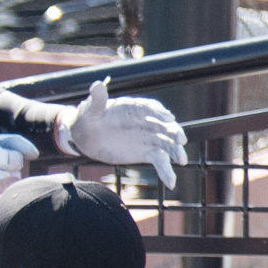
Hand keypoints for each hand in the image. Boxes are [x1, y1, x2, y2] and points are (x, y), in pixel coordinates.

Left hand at [65, 79, 189, 187]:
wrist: (86, 136)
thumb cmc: (88, 118)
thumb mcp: (90, 110)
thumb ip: (97, 100)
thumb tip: (97, 85)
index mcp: (134, 108)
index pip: (150, 108)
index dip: (159, 112)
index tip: (168, 118)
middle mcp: (145, 122)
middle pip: (164, 126)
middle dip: (174, 132)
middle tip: (181, 140)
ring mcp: (148, 138)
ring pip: (166, 144)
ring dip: (175, 152)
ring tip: (181, 161)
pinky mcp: (146, 153)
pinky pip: (159, 161)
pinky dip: (166, 170)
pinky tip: (171, 182)